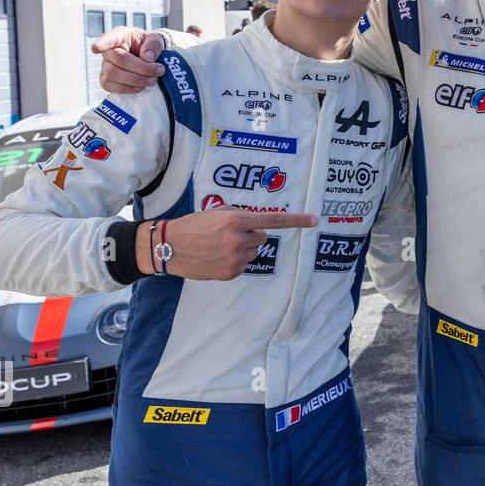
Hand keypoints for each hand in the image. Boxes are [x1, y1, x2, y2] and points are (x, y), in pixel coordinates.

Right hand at [94, 26, 165, 93]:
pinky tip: (141, 86)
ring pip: (113, 75)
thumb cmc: (149, 46)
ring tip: (153, 80)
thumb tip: (147, 57)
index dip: (102, 43)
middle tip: (159, 70)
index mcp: (120, 36)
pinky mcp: (106, 80)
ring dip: (136, 80)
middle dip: (141, 68)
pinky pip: (111, 87)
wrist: (148, 60)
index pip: (109, 38)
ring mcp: (105, 66)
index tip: (95, 48)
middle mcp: (109, 51)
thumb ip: (154, 45)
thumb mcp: (156, 40)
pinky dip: (128, 89)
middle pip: (118, 60)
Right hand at [135, 208, 318, 279]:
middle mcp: (239, 240)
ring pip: (254, 252)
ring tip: (220, 246)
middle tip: (228, 234)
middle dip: (251, 234)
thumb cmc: (194, 225)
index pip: (273, 220)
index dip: (296, 220)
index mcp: (236, 221)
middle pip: (262, 237)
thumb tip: (259, 224)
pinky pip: (244, 264)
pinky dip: (235, 260)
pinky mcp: (230, 273)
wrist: (169, 246)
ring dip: (243, 248)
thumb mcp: (217, 212)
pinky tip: (218, 257)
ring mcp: (235, 259)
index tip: (314, 220)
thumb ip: (241, 215)